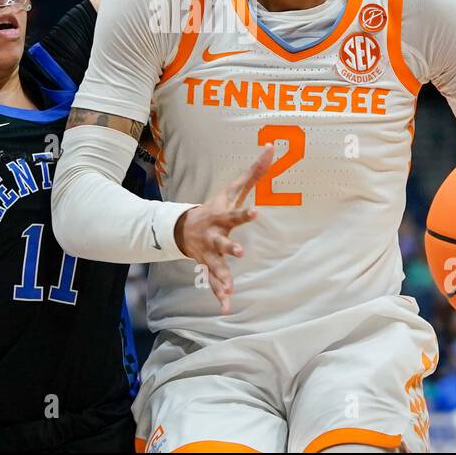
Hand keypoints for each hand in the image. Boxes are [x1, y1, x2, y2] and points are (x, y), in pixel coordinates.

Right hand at [173, 145, 275, 314]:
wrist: (184, 228)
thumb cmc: (215, 208)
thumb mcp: (232, 190)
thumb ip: (254, 172)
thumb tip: (272, 147)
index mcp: (222, 218)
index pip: (236, 214)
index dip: (245, 214)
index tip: (256, 212)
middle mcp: (215, 237)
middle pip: (223, 242)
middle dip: (230, 248)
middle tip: (240, 252)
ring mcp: (210, 253)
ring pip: (217, 266)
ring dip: (223, 277)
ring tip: (230, 288)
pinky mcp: (209, 266)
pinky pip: (214, 283)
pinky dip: (219, 295)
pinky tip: (225, 307)